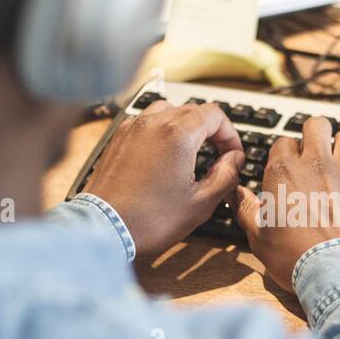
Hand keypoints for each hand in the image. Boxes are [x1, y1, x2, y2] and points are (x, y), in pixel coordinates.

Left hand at [86, 101, 243, 257]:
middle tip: (217, 154)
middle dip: (210, 130)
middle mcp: (154, 123)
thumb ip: (226, 175)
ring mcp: (132, 128)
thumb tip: (234, 159)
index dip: (229, 133)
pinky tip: (163, 155)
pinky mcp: (118, 138)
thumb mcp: (201, 203)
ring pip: (168, 111)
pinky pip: (146, 122)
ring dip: (185, 126)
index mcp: (178, 134)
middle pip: (193, 110)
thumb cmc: (148, 219)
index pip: (215, 114)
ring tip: (190, 150)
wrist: (105, 228)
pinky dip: (161, 130)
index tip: (232, 153)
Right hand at [234, 117, 339, 291]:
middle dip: (316, 133)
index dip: (286, 152)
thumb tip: (236, 193)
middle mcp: (317, 164)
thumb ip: (246, 209)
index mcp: (284, 173)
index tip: (288, 165)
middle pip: (317, 126)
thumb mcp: (258, 237)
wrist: (335, 273)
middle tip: (317, 148)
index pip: (283, 143)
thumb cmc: (294, 258)